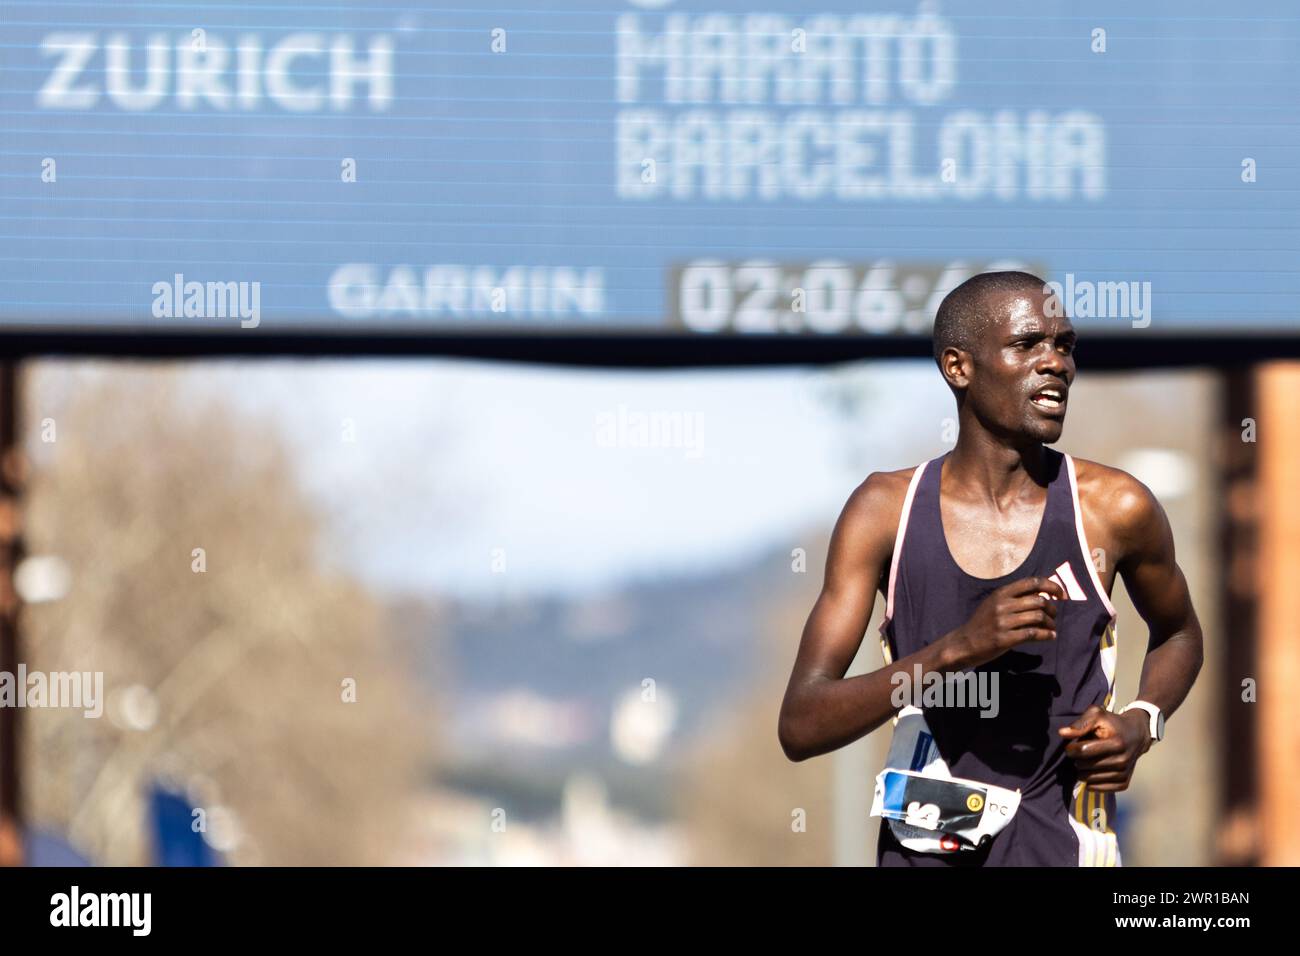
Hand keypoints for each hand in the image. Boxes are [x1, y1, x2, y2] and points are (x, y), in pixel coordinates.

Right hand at [942, 576, 1065, 670]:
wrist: (964, 643)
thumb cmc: (982, 623)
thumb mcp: (993, 603)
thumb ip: (1013, 598)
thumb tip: (1041, 594)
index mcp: (1001, 593)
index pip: (1031, 582)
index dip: (1051, 586)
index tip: (1060, 594)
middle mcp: (1002, 605)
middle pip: (1038, 601)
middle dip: (1052, 609)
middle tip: (1053, 616)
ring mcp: (1003, 622)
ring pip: (1038, 617)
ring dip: (1050, 623)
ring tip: (1052, 628)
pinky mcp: (1005, 639)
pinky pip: (1033, 634)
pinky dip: (1046, 635)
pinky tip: (1050, 637)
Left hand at [1058, 704, 1150, 791]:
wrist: (1136, 735)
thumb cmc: (1112, 723)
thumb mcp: (1097, 715)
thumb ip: (1080, 723)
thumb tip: (1062, 733)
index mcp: (1116, 743)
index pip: (1084, 751)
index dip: (1071, 749)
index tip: (1070, 746)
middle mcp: (1122, 760)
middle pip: (1085, 766)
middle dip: (1076, 760)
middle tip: (1079, 754)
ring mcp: (1124, 773)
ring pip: (1090, 779)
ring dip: (1082, 772)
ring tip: (1083, 762)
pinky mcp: (1124, 783)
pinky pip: (1101, 789)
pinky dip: (1091, 784)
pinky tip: (1088, 774)